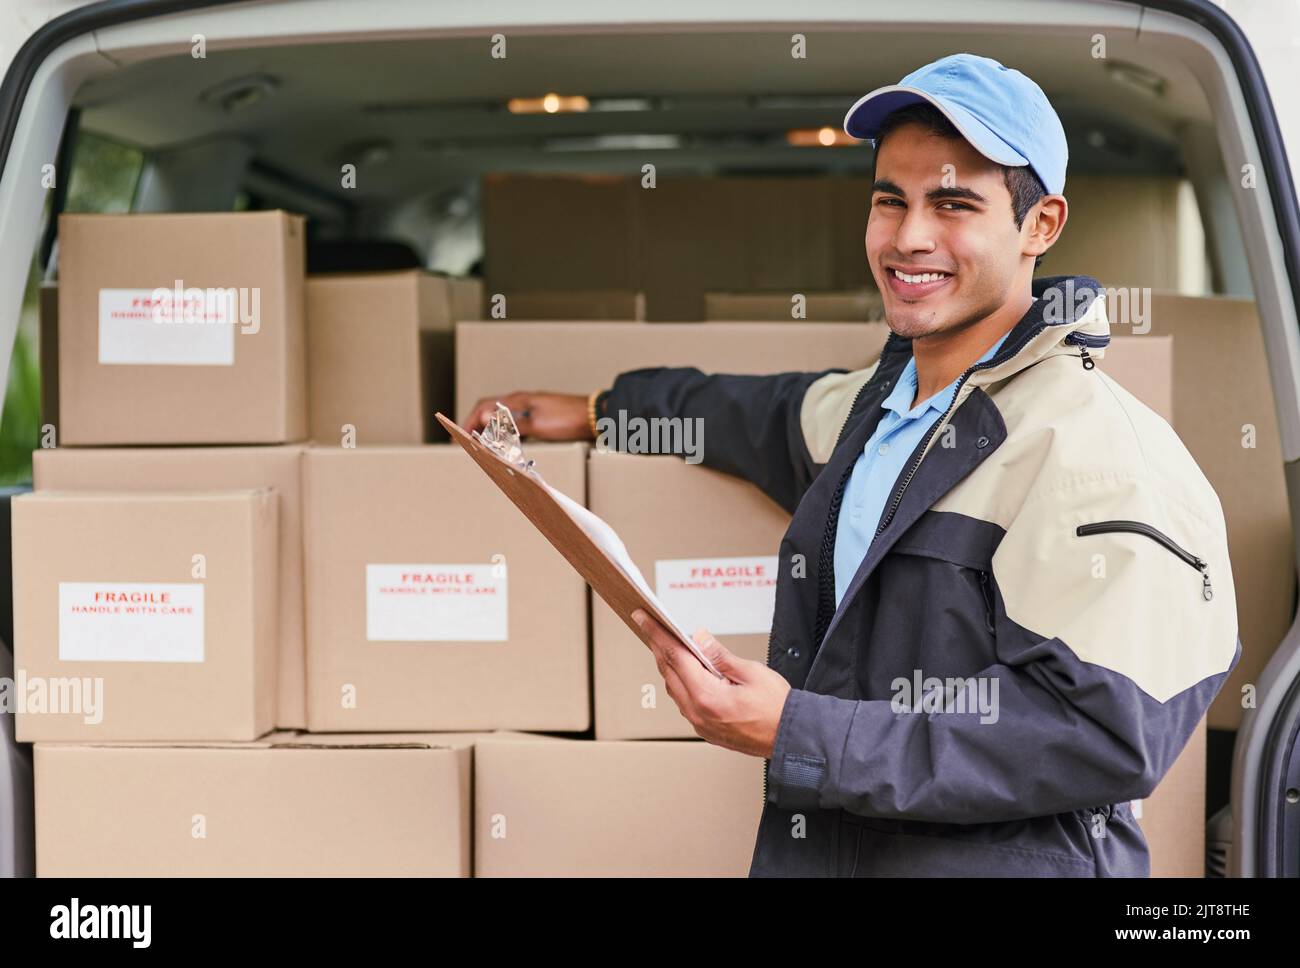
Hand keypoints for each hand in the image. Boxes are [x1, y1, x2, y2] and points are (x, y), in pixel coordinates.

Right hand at [461, 391, 593, 440]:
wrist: (595, 416)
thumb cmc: (568, 418)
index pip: (484, 406)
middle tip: (469, 442)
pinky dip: (506, 432)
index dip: (469, 420)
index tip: (459, 434)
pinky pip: (515, 423)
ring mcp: (531, 407)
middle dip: (477, 425)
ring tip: (483, 445)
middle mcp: (522, 401)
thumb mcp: (538, 424)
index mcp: (518, 400)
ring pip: (502, 417)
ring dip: (491, 429)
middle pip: (490, 411)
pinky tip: (507, 443)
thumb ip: (511, 424)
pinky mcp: (540, 415)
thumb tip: (485, 419)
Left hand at [630, 609, 790, 757]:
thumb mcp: (751, 671)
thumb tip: (699, 638)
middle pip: (669, 672)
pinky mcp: (705, 729)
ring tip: (667, 644)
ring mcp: (700, 723)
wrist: (790, 739)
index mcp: (707, 696)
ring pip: (674, 687)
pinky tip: (685, 670)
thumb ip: (720, 655)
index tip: (643, 618)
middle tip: (651, 626)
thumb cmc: (777, 708)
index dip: (657, 634)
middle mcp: (698, 713)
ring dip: (669, 665)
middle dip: (659, 646)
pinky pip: (684, 701)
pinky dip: (680, 682)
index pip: (675, 656)